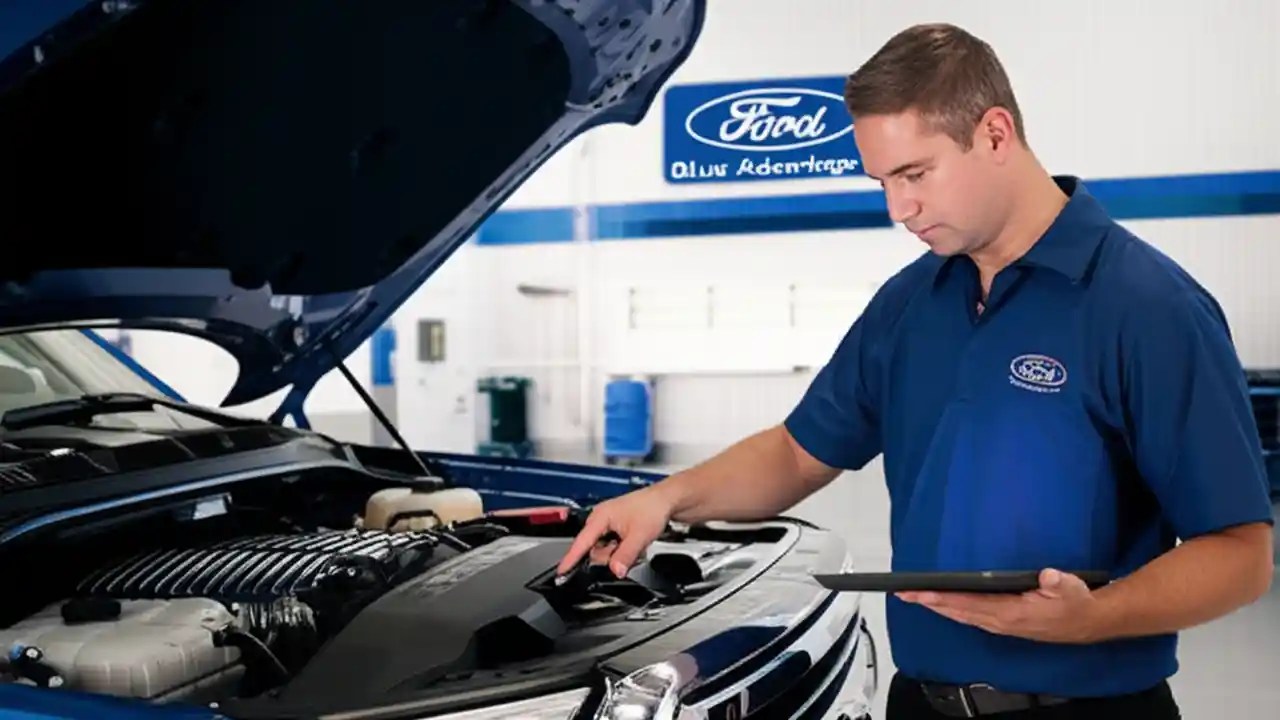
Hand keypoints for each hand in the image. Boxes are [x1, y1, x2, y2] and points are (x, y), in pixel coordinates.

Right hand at [556, 484, 674, 578]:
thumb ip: (625, 555)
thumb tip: (615, 570)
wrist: (666, 500)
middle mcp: (600, 520)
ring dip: (617, 554)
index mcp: (600, 517)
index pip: (581, 542)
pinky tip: (634, 545)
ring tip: (634, 545)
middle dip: (609, 556)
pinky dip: (622, 550)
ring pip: (604, 550)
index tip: (561, 572)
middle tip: (628, 551)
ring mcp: (608, 524)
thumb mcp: (639, 536)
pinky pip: (612, 547)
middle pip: (594, 550)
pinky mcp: (615, 528)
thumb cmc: (652, 508)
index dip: (571, 558)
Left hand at [897, 569, 1104, 643]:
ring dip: (938, 608)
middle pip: (958, 612)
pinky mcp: (1003, 625)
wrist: (1088, 623)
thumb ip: (1059, 582)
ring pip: (962, 617)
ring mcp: (1001, 625)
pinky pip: (970, 619)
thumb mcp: (1072, 588)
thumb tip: (1048, 575)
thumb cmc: (1076, 603)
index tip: (923, 593)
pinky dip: (952, 612)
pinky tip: (943, 607)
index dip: (944, 598)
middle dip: (930, 603)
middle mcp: (1001, 622)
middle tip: (904, 594)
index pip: (969, 604)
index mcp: (1012, 613)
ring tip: (916, 599)